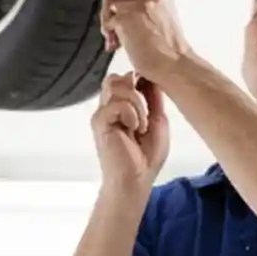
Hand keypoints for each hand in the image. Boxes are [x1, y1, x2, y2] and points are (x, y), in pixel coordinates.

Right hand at [91, 72, 169, 191]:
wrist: (137, 179)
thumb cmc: (145, 157)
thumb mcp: (157, 120)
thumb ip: (152, 97)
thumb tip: (149, 76)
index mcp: (121, 106)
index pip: (125, 78)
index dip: (139, 81)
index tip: (151, 98)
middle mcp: (109, 107)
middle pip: (118, 77)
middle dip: (137, 91)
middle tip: (145, 116)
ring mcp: (103, 113)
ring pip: (117, 85)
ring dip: (136, 104)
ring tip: (140, 125)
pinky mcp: (99, 121)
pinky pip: (116, 103)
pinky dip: (131, 114)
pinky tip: (133, 129)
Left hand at [100, 0, 191, 82]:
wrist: (174, 64)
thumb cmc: (167, 43)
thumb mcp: (162, 8)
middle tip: (109, 5)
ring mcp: (140, 2)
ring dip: (106, 14)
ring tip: (114, 31)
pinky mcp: (128, 17)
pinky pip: (108, 19)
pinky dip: (109, 31)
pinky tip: (117, 42)